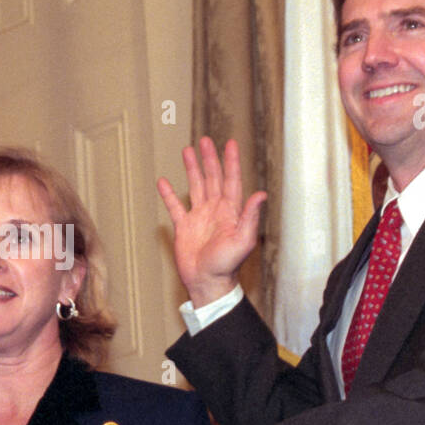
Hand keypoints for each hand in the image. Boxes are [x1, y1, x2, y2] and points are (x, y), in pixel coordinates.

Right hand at [157, 137, 266, 306]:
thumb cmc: (227, 266)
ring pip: (195, 186)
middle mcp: (215, 210)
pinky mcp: (184, 227)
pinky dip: (169, 194)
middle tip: (205, 141)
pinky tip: (163, 182)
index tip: (230, 143)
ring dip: (192, 169)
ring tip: (187, 151)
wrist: (207, 283)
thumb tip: (261, 194)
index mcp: (230, 211)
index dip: (231, 161)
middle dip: (209, 159)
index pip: (231, 180)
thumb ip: (250, 216)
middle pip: (212, 178)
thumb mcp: (243, 240)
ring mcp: (199, 217)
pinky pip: (175, 207)